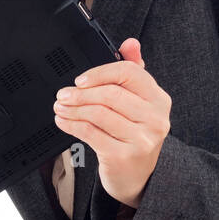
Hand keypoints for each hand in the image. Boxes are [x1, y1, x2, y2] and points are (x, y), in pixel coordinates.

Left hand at [52, 37, 170, 208]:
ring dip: (73, 108)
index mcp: (159, 99)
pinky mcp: (124, 156)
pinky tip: (63, 121)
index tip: (81, 79)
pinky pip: (91, 133)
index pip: (130, 73)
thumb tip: (130, 43)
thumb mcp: (139, 103)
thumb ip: (134, 71)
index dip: (101, 72)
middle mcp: (155, 118)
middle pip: (111, 94)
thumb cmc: (134, 134)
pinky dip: (72, 125)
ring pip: (99, 113)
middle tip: (63, 94)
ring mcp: (141, 139)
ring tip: (60, 106)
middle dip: (81, 92)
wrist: (138, 177)